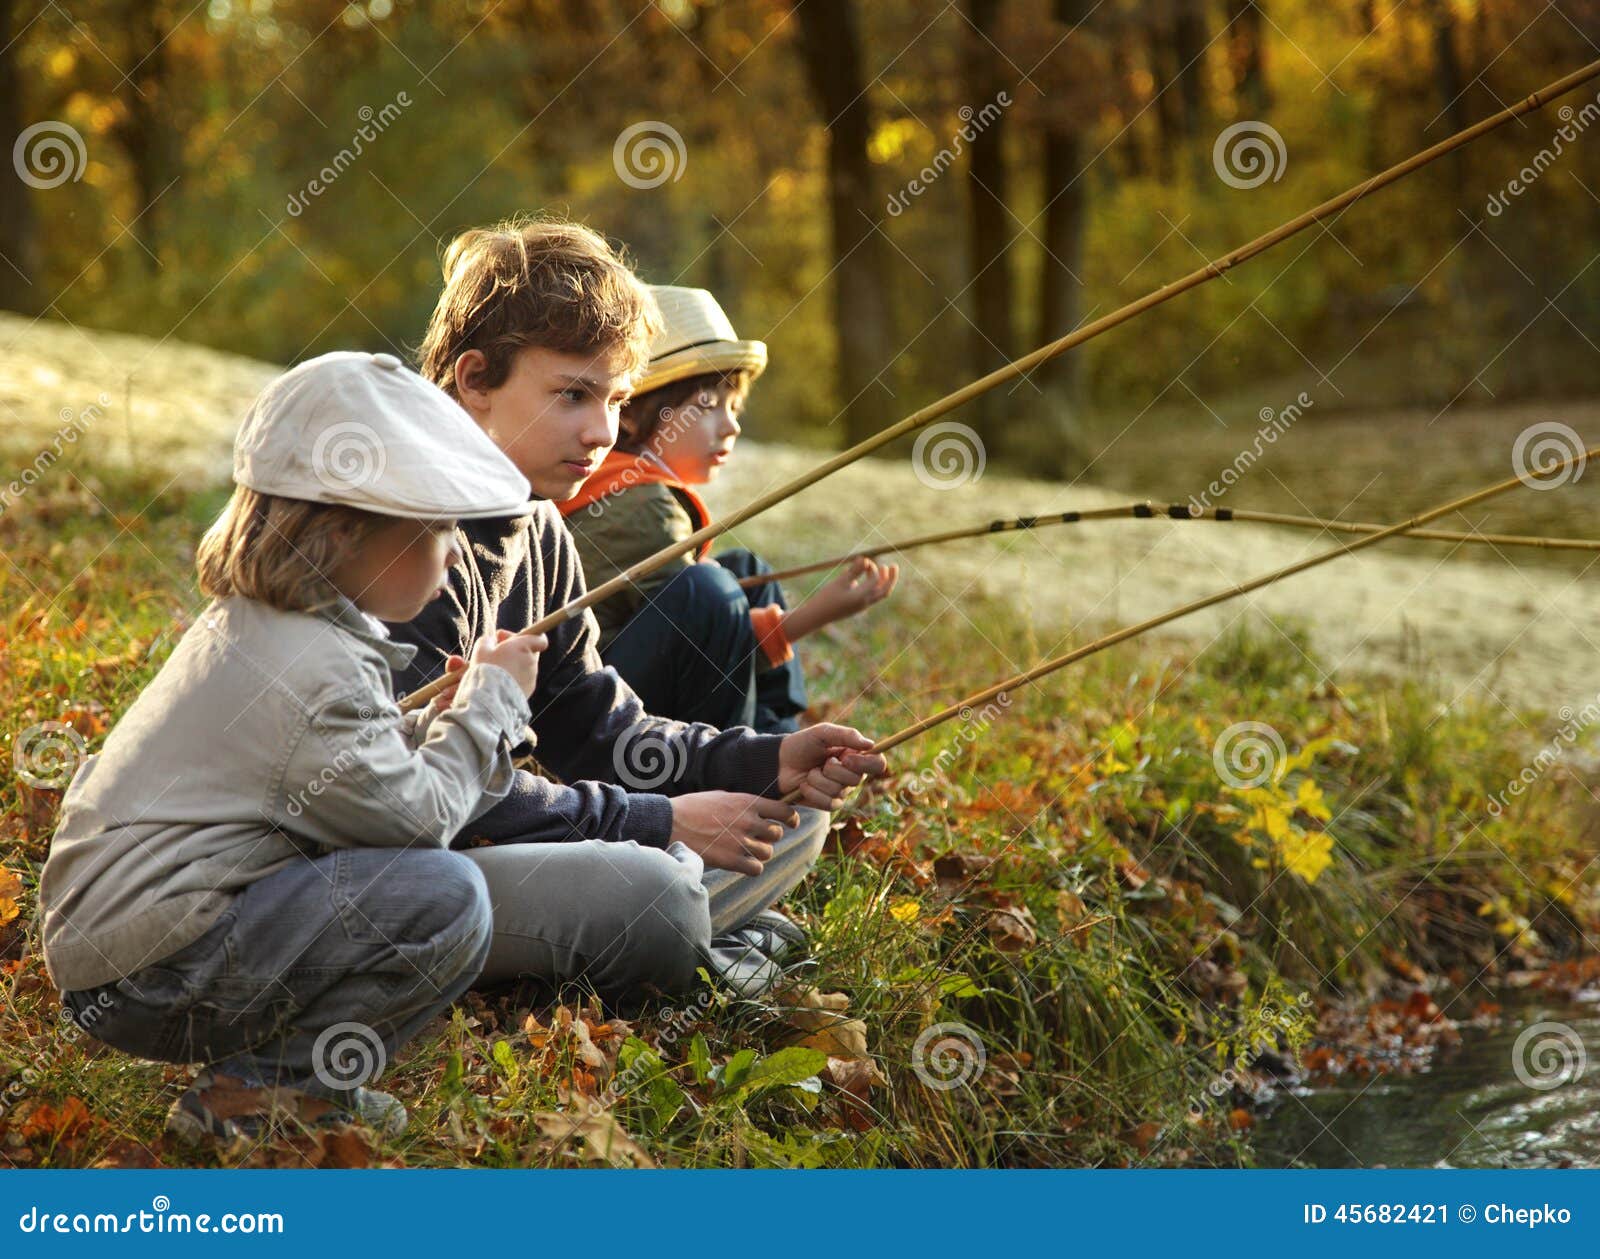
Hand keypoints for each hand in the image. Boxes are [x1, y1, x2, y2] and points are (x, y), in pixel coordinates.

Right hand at [468, 628, 548, 696]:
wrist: (492, 699)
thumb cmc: (486, 671)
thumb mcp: (481, 650)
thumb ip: (487, 641)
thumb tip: (491, 640)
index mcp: (523, 647)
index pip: (539, 638)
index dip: (526, 636)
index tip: (507, 638)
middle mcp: (531, 661)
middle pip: (528, 652)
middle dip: (513, 651)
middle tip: (496, 652)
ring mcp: (531, 677)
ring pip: (524, 667)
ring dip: (512, 665)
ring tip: (494, 670)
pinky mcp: (528, 690)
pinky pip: (522, 680)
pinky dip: (513, 679)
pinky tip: (499, 682)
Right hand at [669, 791, 800, 875]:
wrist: (671, 822)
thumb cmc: (692, 807)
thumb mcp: (721, 796)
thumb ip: (742, 803)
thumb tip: (757, 809)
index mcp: (747, 802)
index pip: (784, 810)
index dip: (790, 818)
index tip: (790, 823)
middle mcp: (748, 821)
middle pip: (777, 834)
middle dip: (769, 837)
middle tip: (757, 838)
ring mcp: (740, 841)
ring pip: (768, 852)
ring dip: (760, 853)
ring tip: (746, 851)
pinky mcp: (731, 860)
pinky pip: (756, 869)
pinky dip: (752, 868)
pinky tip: (742, 863)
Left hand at [777, 722, 888, 808]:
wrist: (780, 762)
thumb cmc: (802, 745)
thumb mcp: (823, 733)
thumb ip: (846, 735)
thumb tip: (870, 745)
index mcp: (855, 756)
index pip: (877, 763)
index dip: (866, 763)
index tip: (847, 758)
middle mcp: (852, 775)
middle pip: (856, 779)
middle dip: (833, 770)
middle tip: (822, 762)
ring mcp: (841, 791)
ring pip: (839, 791)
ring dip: (819, 779)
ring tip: (810, 772)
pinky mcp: (828, 804)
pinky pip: (829, 803)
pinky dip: (813, 792)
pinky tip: (804, 785)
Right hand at [813, 555, 897, 620]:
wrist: (817, 616)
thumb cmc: (827, 598)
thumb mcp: (840, 582)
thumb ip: (854, 571)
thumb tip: (866, 559)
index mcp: (862, 597)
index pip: (876, 580)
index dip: (872, 568)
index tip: (864, 561)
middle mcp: (865, 603)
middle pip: (885, 590)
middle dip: (891, 578)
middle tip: (893, 565)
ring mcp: (861, 606)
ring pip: (878, 594)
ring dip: (881, 581)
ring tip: (881, 569)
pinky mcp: (856, 607)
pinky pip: (870, 596)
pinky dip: (872, 586)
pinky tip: (864, 579)